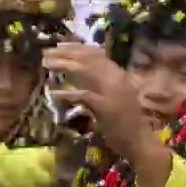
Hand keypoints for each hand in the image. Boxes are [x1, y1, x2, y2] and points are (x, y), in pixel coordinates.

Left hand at [43, 43, 145, 158]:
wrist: (138, 140)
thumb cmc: (126, 121)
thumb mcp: (114, 96)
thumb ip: (100, 83)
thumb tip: (77, 71)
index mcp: (119, 75)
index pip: (97, 54)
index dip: (77, 47)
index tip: (59, 45)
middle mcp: (117, 79)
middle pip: (89, 59)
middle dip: (66, 53)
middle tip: (46, 52)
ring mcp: (113, 92)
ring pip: (87, 71)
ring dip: (65, 65)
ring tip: (47, 64)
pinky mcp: (106, 107)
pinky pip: (85, 96)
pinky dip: (69, 94)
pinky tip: (54, 93)